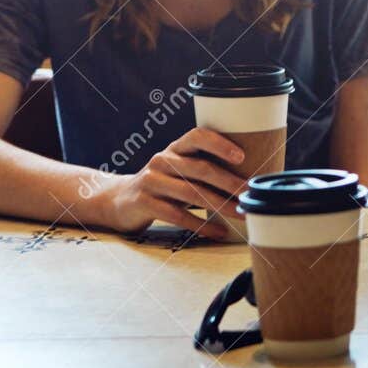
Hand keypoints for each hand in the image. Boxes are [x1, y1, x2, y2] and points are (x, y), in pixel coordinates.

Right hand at [100, 127, 248, 239]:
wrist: (118, 200)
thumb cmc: (162, 185)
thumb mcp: (178, 169)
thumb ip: (203, 168)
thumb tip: (248, 177)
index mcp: (175, 148)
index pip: (197, 136)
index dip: (220, 144)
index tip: (242, 157)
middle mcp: (162, 160)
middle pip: (201, 169)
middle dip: (229, 182)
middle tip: (250, 193)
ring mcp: (151, 181)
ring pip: (192, 193)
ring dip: (221, 205)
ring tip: (241, 214)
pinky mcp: (144, 203)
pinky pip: (178, 215)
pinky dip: (201, 226)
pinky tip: (219, 232)